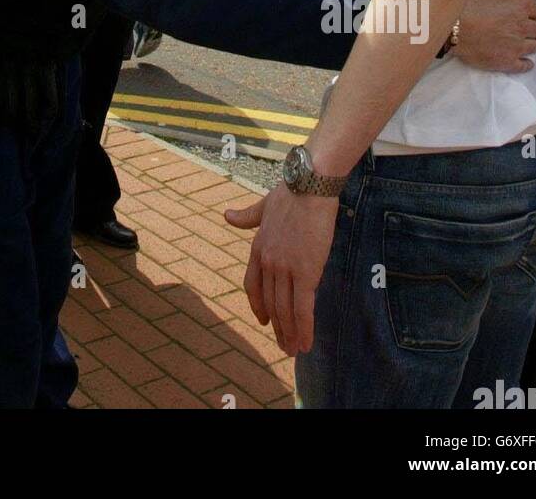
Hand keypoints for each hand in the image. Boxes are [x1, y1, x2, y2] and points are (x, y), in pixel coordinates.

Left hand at [225, 184, 337, 355]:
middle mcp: (268, 262)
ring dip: (289, 334)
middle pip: (270, 303)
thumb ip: (247, 216)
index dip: (257, 305)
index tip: (263, 320)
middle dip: (277, 327)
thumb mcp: (263, 206)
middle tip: (283, 346)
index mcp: (258, 247)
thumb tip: (227, 216)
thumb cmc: (291, 193)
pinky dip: (304, 329)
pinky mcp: (305, 272)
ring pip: (285, 310)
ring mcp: (285, 269)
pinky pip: (303, 308)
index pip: (252, 285)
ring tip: (293, 350)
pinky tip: (306, 343)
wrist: (309, 185)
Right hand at [455, 0, 535, 71]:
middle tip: (522, 23)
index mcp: (524, 5)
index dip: (530, 9)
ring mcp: (515, 47)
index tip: (521, 9)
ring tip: (521, 37)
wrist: (444, 24)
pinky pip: (526, 65)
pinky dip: (525, 61)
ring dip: (532, 42)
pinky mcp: (504, 62)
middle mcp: (524, 27)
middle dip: (534, 26)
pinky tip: (518, 55)